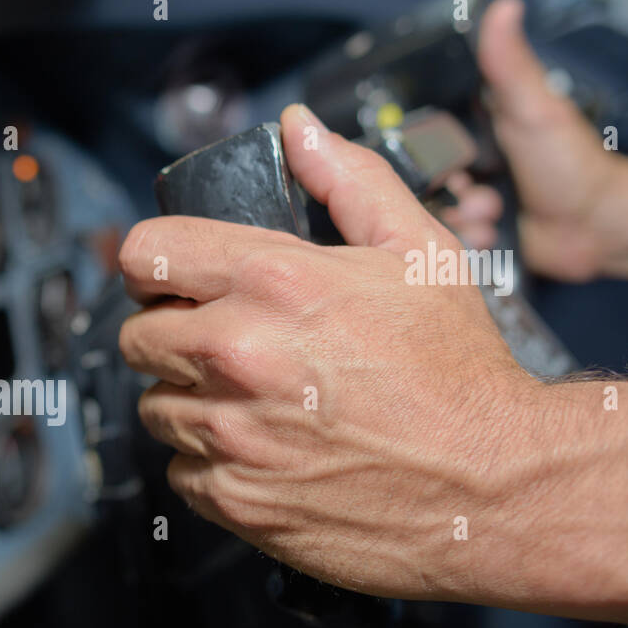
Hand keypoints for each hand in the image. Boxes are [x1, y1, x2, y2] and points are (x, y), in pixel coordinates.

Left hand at [119, 103, 559, 607]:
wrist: (490, 487)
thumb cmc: (459, 371)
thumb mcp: (420, 251)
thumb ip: (350, 180)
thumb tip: (297, 129)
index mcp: (273, 281)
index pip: (145, 255)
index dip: (152, 266)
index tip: (169, 280)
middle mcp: (236, 355)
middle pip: (136, 338)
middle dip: (168, 335)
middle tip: (218, 344)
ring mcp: (229, 433)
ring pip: (154, 408)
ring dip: (189, 401)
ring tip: (251, 401)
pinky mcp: (232, 497)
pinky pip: (180, 470)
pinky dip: (210, 464)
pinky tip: (262, 451)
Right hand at [443, 0, 626, 279]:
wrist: (593, 225)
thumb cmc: (572, 165)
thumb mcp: (533, 109)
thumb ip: (509, 65)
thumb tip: (502, 12)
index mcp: (478, 132)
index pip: (427, 138)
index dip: (424, 151)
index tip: (436, 158)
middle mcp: (471, 168)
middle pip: (424, 181)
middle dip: (444, 192)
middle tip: (474, 189)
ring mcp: (473, 203)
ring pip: (434, 214)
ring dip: (459, 218)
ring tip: (490, 212)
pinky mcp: (477, 236)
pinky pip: (448, 242)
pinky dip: (466, 241)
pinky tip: (490, 233)